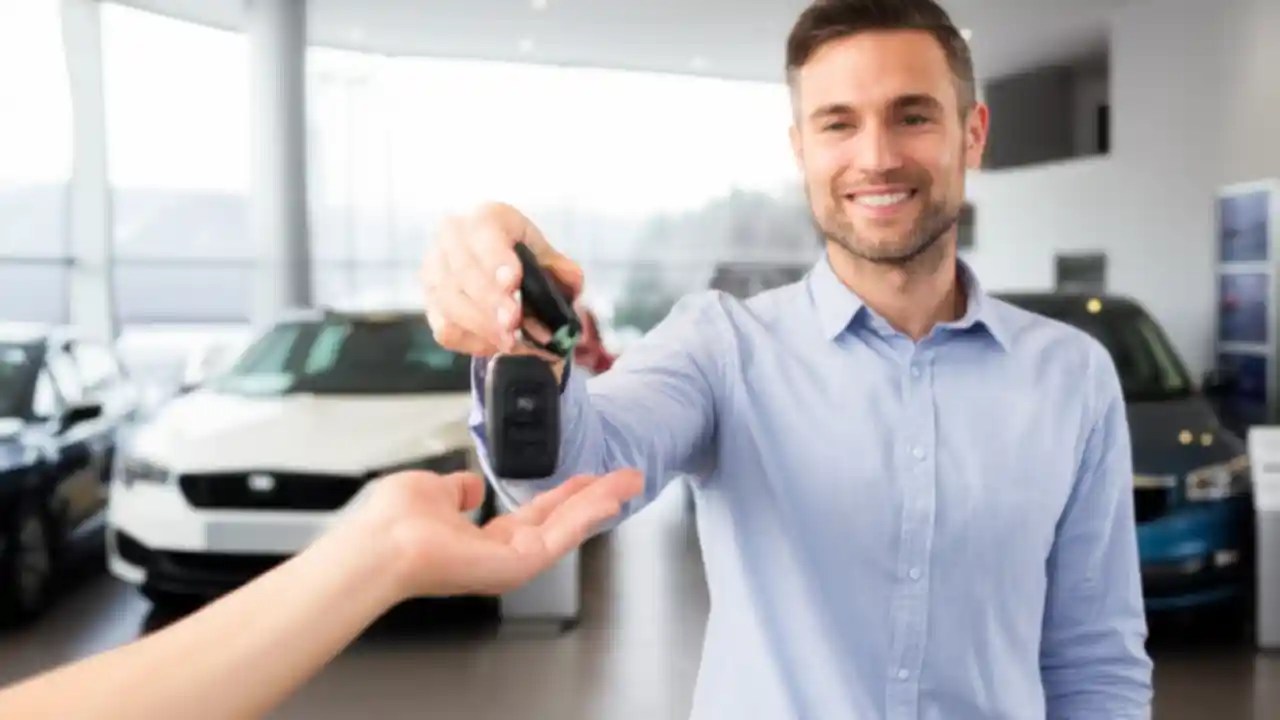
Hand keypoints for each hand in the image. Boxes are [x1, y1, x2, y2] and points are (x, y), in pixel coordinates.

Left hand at [339, 469, 641, 599]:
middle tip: (628, 477)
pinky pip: (560, 537)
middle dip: (595, 497)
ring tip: (630, 481)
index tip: (590, 477)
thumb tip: (470, 484)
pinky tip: (607, 497)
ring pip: (567, 527)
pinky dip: (586, 515)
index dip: (564, 494)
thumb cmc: (391, 522)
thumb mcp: (430, 489)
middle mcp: (500, 553)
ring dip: (600, 502)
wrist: (378, 545)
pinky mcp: (517, 567)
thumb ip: (455, 488)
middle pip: (560, 521)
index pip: (534, 514)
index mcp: (481, 538)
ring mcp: (511, 563)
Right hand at [422, 202, 584, 359]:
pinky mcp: (430, 304)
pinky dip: (473, 341)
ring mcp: (434, 272)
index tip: (513, 281)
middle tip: (513, 323)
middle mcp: (451, 239)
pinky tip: (497, 344)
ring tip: (511, 341)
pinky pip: (446, 328)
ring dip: (482, 326)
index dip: (496, 260)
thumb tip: (572, 283)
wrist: (486, 261)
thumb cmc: (518, 254)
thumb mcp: (542, 252)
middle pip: (464, 272)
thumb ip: (560, 268)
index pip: (485, 234)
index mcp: (484, 217)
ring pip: (450, 303)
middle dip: (490, 302)